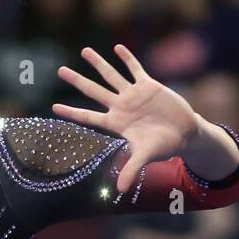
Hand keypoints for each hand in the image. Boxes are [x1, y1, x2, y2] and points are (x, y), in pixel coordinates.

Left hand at [52, 44, 202, 192]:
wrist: (185, 134)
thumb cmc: (163, 146)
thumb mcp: (145, 156)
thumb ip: (131, 169)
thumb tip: (119, 190)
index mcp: (116, 123)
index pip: (88, 116)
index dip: (71, 112)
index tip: (53, 107)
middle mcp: (121, 107)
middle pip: (93, 91)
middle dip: (77, 81)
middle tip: (59, 71)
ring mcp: (133, 95)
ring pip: (111, 76)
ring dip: (98, 63)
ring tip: (84, 51)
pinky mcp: (149, 86)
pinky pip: (135, 69)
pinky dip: (127, 58)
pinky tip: (117, 48)